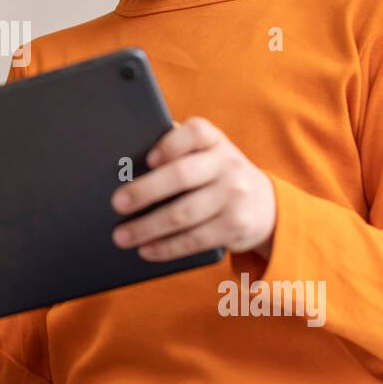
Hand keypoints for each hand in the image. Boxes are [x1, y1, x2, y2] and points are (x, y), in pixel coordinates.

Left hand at [111, 116, 276, 261]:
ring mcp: (234, 196)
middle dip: (145, 191)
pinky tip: (146, 250)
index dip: (169, 145)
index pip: (194, 133)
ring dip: (147, 227)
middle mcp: (228, 164)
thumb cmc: (215, 175)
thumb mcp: (205, 155)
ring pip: (184, 213)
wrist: (265, 204)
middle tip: (117, 203)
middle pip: (181, 176)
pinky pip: (195, 239)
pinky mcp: (236, 226)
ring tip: (121, 236)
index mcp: (214, 140)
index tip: (148, 159)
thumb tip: (128, 166)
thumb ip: (175, 152)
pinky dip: (167, 247)